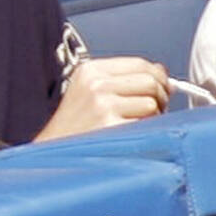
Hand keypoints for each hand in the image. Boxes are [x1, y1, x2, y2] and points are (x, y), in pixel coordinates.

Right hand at [33, 56, 168, 141]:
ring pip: (152, 103)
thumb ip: (122, 81)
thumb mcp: (87, 91)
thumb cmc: (71, 126)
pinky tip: (131, 135)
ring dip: (152, 116)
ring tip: (135, 124)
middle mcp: (95, 84)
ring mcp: (103, 105)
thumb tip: (164, 79)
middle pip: (150, 81)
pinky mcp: (111, 126)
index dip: (158, 76)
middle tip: (154, 109)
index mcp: (89, 71)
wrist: (51, 151)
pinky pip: (148, 123)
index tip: (163, 87)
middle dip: (159, 96)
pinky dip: (147, 130)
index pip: (139, 63)